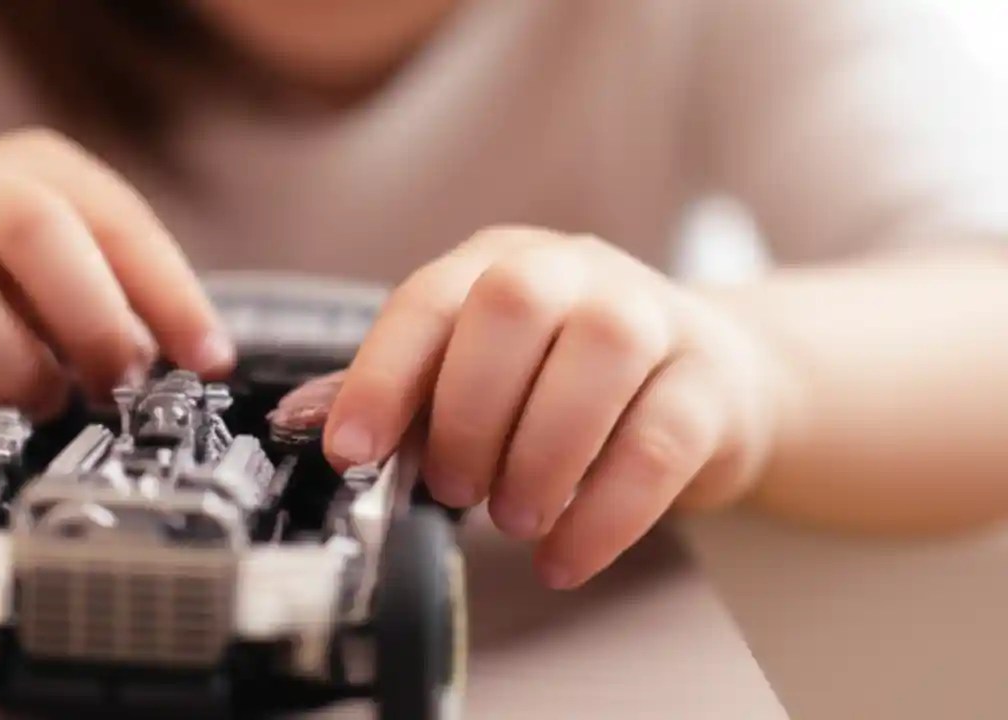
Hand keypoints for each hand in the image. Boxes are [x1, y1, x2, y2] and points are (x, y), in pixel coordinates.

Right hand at [0, 129, 232, 441]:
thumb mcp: (65, 257)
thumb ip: (124, 298)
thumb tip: (194, 363)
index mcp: (44, 171)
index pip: (121, 222)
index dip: (173, 297)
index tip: (208, 362)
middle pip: (33, 229)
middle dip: (92, 319)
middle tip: (116, 383)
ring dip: (16, 364)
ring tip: (46, 403)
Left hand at [325, 227, 785, 588]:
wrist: (709, 380)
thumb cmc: (567, 381)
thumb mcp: (478, 372)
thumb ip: (400, 396)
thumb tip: (299, 422)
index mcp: (500, 263)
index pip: (430, 299)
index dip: (383, 375)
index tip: (351, 451)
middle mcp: (575, 271)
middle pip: (513, 307)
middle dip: (467, 411)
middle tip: (452, 488)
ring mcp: (653, 315)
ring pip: (597, 357)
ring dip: (539, 453)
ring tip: (512, 519)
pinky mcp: (711, 381)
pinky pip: (660, 441)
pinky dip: (604, 512)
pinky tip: (565, 555)